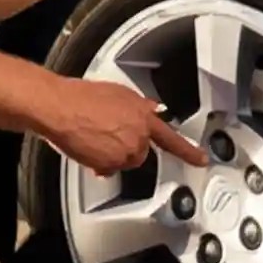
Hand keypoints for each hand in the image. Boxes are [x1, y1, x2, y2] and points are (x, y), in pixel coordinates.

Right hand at [41, 77, 208, 175]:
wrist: (61, 107)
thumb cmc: (82, 97)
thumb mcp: (118, 92)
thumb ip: (139, 105)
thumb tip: (153, 109)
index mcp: (143, 115)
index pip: (172, 137)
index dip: (188, 151)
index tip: (201, 159)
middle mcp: (138, 136)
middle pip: (141, 151)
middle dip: (127, 146)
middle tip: (106, 133)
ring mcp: (125, 152)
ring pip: (123, 161)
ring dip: (112, 154)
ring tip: (93, 137)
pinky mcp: (110, 164)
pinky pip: (108, 169)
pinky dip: (99, 162)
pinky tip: (88, 146)